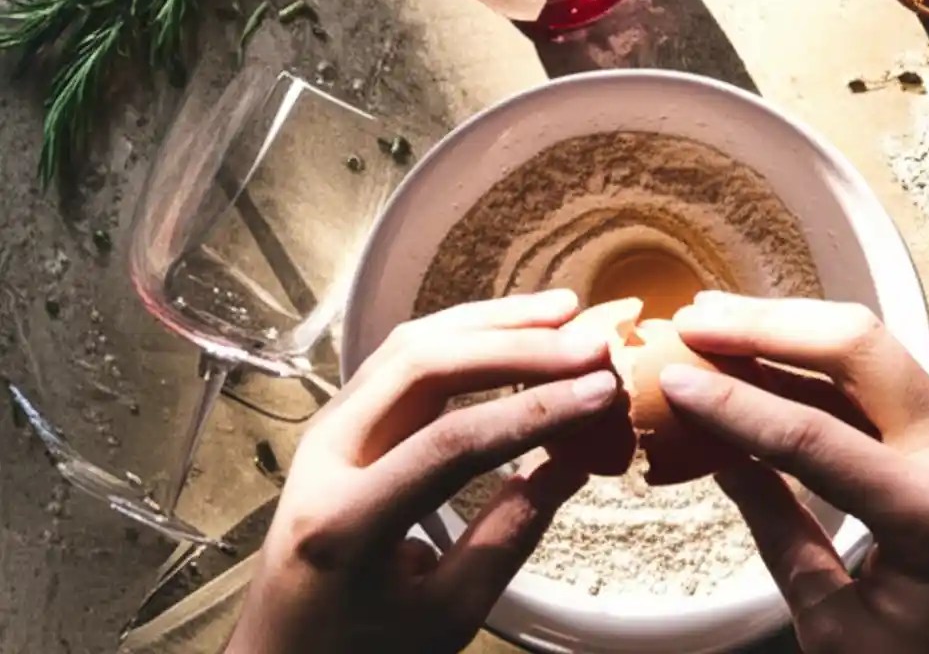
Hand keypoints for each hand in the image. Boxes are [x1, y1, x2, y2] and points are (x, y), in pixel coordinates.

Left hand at [226, 291, 617, 653]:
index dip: (534, 411)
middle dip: (514, 345)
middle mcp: (324, 458)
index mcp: (346, 523)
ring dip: (489, 323)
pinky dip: (463, 336)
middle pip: (420, 366)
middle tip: (588, 341)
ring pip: (408, 346)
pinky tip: (510, 329)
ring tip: (562, 312)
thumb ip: (509, 534)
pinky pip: (401, 360)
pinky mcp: (339, 422)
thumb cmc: (361, 650)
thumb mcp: (446, 614)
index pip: (451, 443)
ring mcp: (325, 431)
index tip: (602, 391)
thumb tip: (573, 460)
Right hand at [660, 293, 928, 653]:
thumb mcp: (845, 631)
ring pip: (874, 350)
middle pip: (856, 346)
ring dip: (794, 331)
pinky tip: (773, 361)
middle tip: (696, 319)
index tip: (671, 376)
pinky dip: (823, 364)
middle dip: (768, 324)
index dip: (731, 402)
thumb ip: (783, 537)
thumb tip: (726, 462)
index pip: (810, 433)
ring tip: (721, 324)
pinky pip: (887, 381)